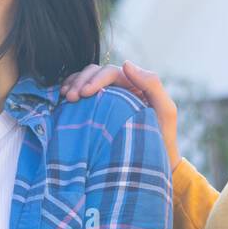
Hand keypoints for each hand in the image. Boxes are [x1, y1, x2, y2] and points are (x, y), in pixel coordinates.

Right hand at [61, 60, 178, 172]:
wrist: (153, 164)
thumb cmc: (162, 139)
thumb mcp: (165, 111)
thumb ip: (152, 84)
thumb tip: (125, 64)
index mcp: (135, 85)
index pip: (111, 73)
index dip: (96, 79)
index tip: (85, 94)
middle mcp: (120, 88)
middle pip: (95, 73)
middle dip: (81, 81)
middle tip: (71, 98)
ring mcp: (106, 98)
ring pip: (85, 80)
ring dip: (73, 84)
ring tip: (66, 98)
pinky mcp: (96, 110)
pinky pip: (81, 94)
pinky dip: (70, 90)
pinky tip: (63, 100)